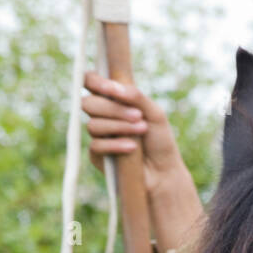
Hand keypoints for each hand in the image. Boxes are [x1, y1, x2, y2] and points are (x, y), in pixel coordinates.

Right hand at [81, 72, 204, 252]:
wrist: (164, 171)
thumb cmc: (160, 140)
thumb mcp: (154, 113)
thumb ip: (136, 96)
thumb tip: (115, 87)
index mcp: (112, 99)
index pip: (90, 81)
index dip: (94, 81)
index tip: (110, 88)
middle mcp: (101, 115)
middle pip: (88, 103)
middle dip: (113, 109)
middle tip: (138, 116)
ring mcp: (97, 135)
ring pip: (92, 125)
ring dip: (119, 127)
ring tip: (141, 130)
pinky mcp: (97, 156)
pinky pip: (96, 145)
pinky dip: (115, 145)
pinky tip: (132, 147)